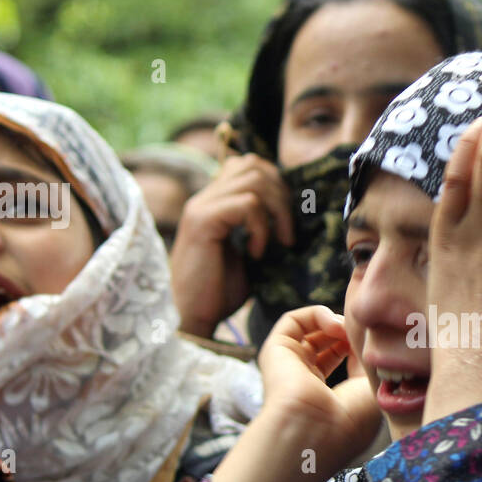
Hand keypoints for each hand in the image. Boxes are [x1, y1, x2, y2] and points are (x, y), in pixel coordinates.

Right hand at [169, 153, 294, 337]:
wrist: (192, 316)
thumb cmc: (219, 291)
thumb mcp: (246, 253)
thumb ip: (259, 226)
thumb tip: (290, 213)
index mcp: (214, 201)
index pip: (249, 164)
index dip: (276, 184)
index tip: (285, 221)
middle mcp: (205, 197)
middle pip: (254, 165)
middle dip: (282, 195)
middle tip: (286, 233)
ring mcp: (201, 206)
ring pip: (254, 180)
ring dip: (276, 211)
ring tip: (277, 243)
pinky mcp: (202, 221)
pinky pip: (247, 204)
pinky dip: (261, 227)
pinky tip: (256, 252)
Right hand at [213, 305, 379, 481]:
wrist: (314, 430)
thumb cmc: (348, 420)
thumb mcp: (373, 389)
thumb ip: (373, 360)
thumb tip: (369, 338)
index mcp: (326, 395)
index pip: (342, 356)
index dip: (362, 344)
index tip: (378, 343)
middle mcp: (305, 379)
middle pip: (327, 340)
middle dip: (350, 331)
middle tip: (366, 332)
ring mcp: (289, 364)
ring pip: (311, 328)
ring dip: (336, 322)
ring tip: (350, 330)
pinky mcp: (276, 350)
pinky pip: (294, 320)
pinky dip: (318, 314)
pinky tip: (336, 325)